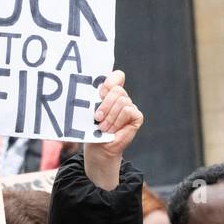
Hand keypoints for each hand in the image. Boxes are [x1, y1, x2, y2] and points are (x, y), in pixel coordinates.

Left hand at [84, 70, 141, 189]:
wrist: (98, 146)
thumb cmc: (91, 128)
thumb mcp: (89, 110)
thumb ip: (92, 98)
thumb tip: (86, 89)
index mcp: (110, 93)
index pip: (117, 76)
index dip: (111, 80)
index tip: (101, 92)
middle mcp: (122, 98)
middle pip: (117, 89)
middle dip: (105, 104)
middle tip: (97, 117)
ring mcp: (131, 106)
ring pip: (122, 101)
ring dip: (110, 117)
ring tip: (103, 127)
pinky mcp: (136, 116)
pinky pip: (127, 110)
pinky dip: (117, 120)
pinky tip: (112, 130)